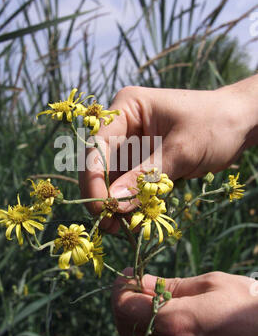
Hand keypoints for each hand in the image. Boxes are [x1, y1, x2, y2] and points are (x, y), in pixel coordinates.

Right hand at [79, 81, 257, 229]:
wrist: (241, 124)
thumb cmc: (215, 125)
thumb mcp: (180, 151)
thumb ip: (145, 177)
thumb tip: (113, 202)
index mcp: (127, 108)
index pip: (98, 144)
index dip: (93, 177)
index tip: (100, 206)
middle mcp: (124, 125)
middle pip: (101, 163)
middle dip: (103, 193)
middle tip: (108, 225)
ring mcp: (133, 143)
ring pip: (113, 177)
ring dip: (116, 202)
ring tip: (120, 228)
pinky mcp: (143, 160)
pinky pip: (129, 183)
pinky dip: (130, 201)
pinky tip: (132, 220)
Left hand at [112, 269, 257, 335]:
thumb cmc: (250, 307)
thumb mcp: (213, 284)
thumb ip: (174, 285)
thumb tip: (144, 281)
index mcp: (175, 322)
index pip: (124, 307)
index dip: (119, 287)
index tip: (127, 273)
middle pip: (124, 327)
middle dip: (121, 302)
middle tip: (133, 283)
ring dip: (130, 320)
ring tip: (145, 299)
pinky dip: (145, 335)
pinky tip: (159, 319)